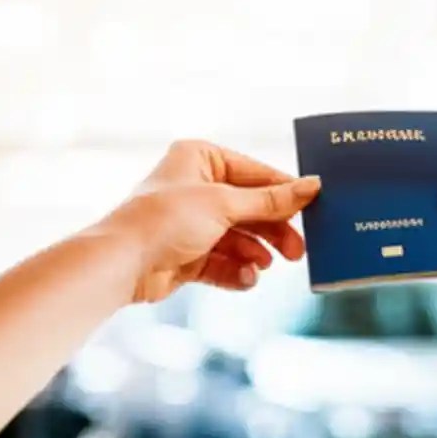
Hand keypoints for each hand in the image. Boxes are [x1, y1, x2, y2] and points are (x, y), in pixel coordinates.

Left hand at [96, 140, 319, 302]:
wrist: (122, 263)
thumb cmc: (164, 220)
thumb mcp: (225, 205)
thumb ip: (271, 201)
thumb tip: (312, 187)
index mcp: (200, 159)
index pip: (255, 174)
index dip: (285, 193)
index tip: (314, 208)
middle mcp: (196, 187)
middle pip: (251, 209)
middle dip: (273, 231)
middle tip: (297, 251)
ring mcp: (192, 223)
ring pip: (240, 238)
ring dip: (255, 254)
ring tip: (264, 266)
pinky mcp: (188, 255)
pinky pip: (224, 262)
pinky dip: (237, 271)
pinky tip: (245, 278)